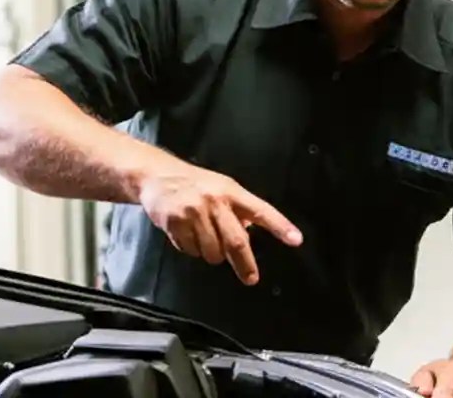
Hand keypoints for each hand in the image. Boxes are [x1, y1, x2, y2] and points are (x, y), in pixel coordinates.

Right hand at [137, 163, 302, 284]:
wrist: (157, 175)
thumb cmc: (196, 184)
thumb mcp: (222, 188)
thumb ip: (238, 209)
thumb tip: (251, 231)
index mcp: (231, 191)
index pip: (261, 210)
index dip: (279, 226)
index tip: (295, 239)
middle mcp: (214, 201)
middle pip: (236, 241)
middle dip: (245, 264)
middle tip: (251, 277)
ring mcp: (194, 212)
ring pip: (212, 252)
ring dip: (212, 254)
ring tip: (205, 239)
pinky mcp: (175, 223)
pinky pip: (190, 250)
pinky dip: (191, 249)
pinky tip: (187, 234)